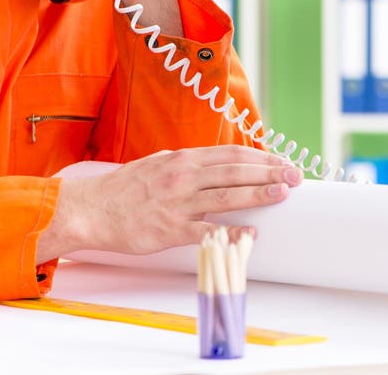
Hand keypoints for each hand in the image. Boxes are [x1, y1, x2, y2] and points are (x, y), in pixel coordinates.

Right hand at [36, 146, 301, 262]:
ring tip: (283, 193)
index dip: (258, 157)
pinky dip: (231, 231)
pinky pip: (207, 230)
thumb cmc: (123, 190)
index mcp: (180, 159)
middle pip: (233, 170)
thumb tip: (211, 167)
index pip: (228, 154)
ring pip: (226, 195)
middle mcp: (182, 176)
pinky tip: (251, 234)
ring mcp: (177, 202)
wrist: (92, 209)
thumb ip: (183, 166)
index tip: (280, 161)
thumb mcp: (155, 166)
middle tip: (295, 175)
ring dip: (258, 193)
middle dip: (268, 171)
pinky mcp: (170, 228)